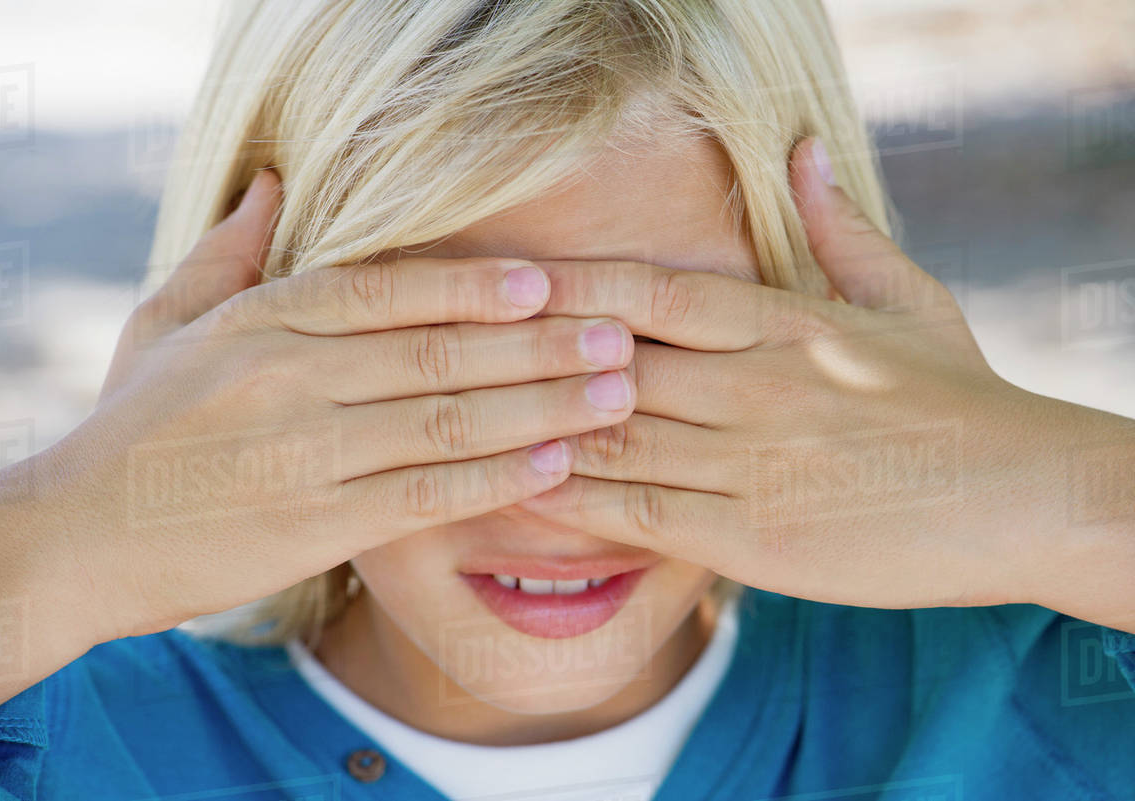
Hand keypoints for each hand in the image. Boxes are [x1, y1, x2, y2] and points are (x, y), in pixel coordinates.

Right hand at [0, 169, 643, 708]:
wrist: (76, 538)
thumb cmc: (130, 427)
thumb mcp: (163, 324)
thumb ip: (227, 255)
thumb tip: (274, 183)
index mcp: (258, 322)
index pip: (385, 290)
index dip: (474, 285)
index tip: (547, 282)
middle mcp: (289, 379)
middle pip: (439, 353)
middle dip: (540, 344)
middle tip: (619, 337)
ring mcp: (305, 454)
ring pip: (448, 422)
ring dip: (543, 407)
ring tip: (614, 395)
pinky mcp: (317, 526)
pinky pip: (427, 496)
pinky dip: (499, 479)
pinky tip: (557, 465)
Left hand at [515, 137, 1116, 611]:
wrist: (1027, 497)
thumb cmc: (962, 396)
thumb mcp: (906, 297)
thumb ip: (837, 229)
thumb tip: (802, 151)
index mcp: (783, 321)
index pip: (650, 289)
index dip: (569, 284)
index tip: (507, 281)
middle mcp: (754, 383)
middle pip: (611, 360)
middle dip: (533, 357)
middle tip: (457, 350)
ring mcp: (749, 460)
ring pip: (613, 435)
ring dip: (538, 426)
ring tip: (469, 418)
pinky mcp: (750, 535)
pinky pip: (638, 511)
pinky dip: (577, 498)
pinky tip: (527, 489)